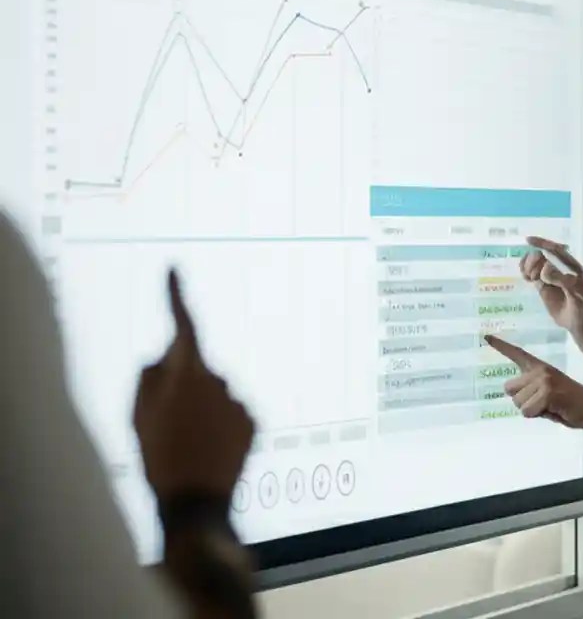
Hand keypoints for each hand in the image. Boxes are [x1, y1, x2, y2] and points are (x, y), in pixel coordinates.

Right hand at [133, 270, 254, 502]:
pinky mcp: (254, 422)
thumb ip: (148, 377)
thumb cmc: (160, 458)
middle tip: (167, 426)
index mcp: (189, 375)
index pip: (183, 325)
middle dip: (182, 387)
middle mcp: (220, 381)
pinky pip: (231, 414)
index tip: (173, 269)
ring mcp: (240, 402)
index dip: (176, 296)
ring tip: (188, 445)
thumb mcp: (138, 416)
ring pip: (213, 396)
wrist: (196, 504)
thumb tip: (163, 358)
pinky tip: (210, 451)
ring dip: (201, 411)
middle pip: (195, 370)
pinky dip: (219, 426)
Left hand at [485, 334, 582, 429]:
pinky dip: (538, 416)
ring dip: (532, 410)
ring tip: (551, 406)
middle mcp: (539, 370)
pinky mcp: (547, 393)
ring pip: (518, 403)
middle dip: (521, 400)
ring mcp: (543, 380)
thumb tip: (515, 395)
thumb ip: (532, 388)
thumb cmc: (570, 404)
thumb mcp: (548, 391)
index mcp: (540, 367)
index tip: (485, 337)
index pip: (517, 354)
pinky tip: (554, 410)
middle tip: (542, 402)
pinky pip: (528, 412)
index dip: (500, 346)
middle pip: (509, 389)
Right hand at [521, 237, 582, 331]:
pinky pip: (531, 274)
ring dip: (528, 266)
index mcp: (571, 266)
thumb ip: (561, 281)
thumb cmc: (582, 307)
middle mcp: (560, 268)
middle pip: (541, 255)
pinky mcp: (542, 286)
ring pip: (534, 263)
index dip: (542, 243)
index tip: (528, 240)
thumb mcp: (575, 294)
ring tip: (530, 278)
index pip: (556, 249)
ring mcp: (550, 276)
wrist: (579, 322)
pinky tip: (526, 279)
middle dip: (534, 260)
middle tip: (533, 275)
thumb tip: (544, 269)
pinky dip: (525, 273)